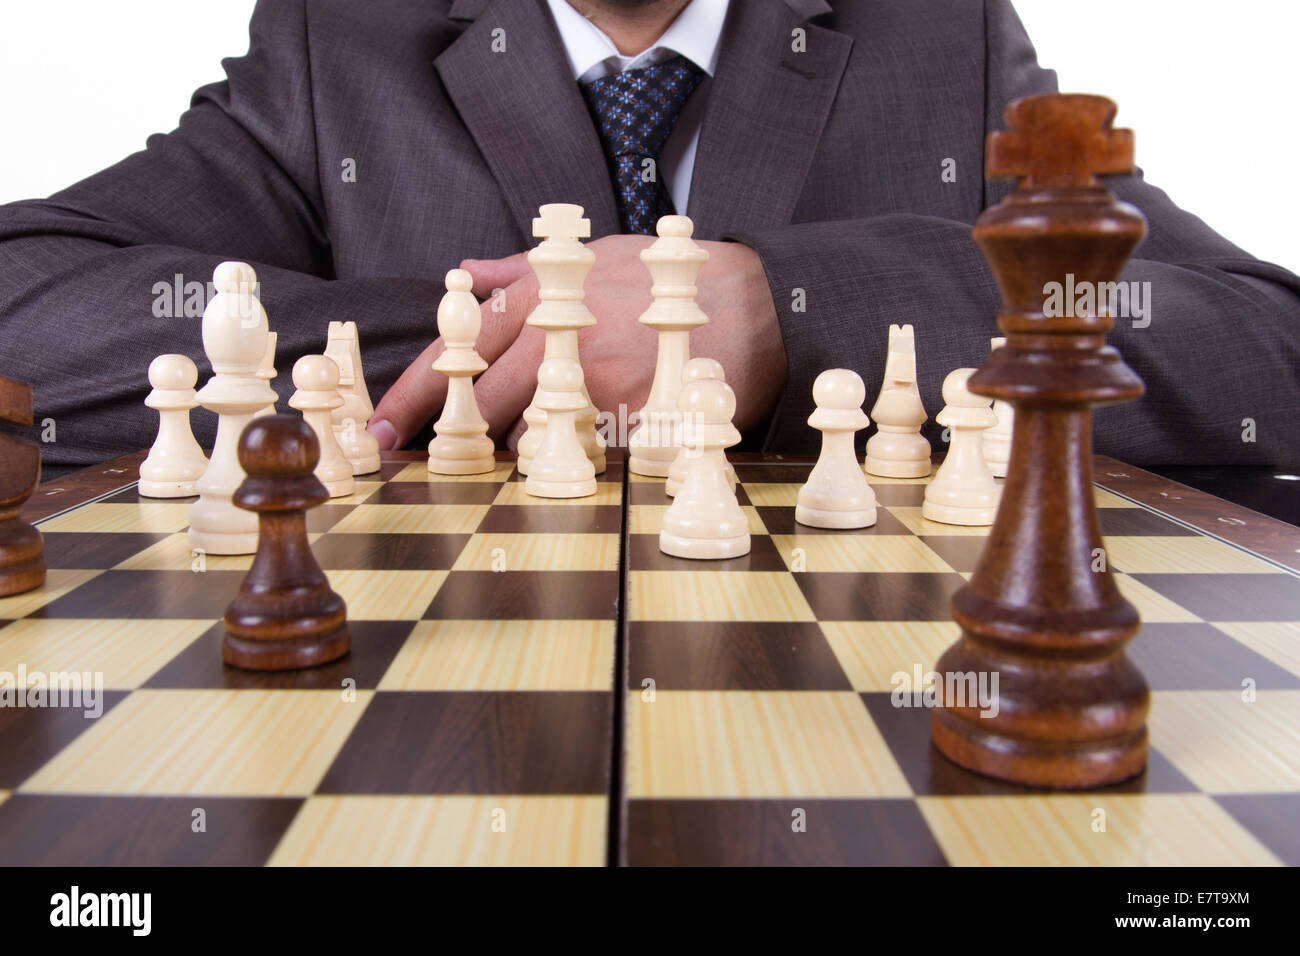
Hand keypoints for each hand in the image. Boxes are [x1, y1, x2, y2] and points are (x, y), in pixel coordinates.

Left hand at [367, 235, 786, 449]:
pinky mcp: (627, 420)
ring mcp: (591, 386)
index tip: (376, 429)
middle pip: (475, 403)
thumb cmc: (662, 279)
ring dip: (512, 448)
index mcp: (538, 305)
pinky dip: (571, 456)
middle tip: (401, 464)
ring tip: (513, 454)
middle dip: (435, 437)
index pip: (454, 355)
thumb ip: (519, 268)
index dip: (407, 396)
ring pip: (524, 435)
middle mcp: (556, 346)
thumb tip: (463, 273)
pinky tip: (576, 455)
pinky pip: (581, 452)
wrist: (751, 302)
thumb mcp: (586, 256)